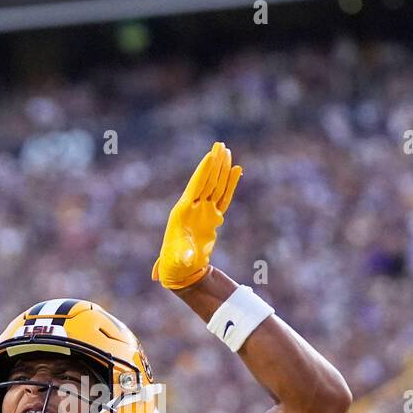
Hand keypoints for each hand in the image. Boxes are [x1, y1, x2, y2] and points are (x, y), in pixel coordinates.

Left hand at [152, 141, 242, 289]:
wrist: (182, 267)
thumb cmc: (176, 263)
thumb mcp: (179, 260)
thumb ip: (184, 256)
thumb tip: (188, 258)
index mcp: (182, 212)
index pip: (196, 186)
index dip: (204, 171)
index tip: (210, 155)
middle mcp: (194, 207)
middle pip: (207, 181)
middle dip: (214, 164)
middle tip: (221, 145)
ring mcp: (204, 211)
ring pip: (216, 186)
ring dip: (222, 169)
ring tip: (227, 151)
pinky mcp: (213, 216)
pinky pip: (224, 197)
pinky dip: (230, 185)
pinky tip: (236, 171)